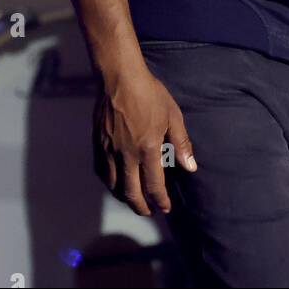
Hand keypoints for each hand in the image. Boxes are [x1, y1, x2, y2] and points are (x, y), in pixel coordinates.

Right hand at [93, 65, 195, 216]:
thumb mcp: (173, 115)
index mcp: (148, 148)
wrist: (119, 77)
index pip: (154, 186)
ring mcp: (109, 150)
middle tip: (149, 211)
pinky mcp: (98, 144)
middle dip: (141, 207)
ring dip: (124, 198)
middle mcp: (127, 154)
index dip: (160, 201)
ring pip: (114, 186)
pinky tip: (115, 183)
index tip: (165, 208)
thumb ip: (182, 143)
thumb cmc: (150, 93)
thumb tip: (191, 167)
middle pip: (132, 193)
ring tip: (134, 200)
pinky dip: (109, 183)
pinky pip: (101, 172)